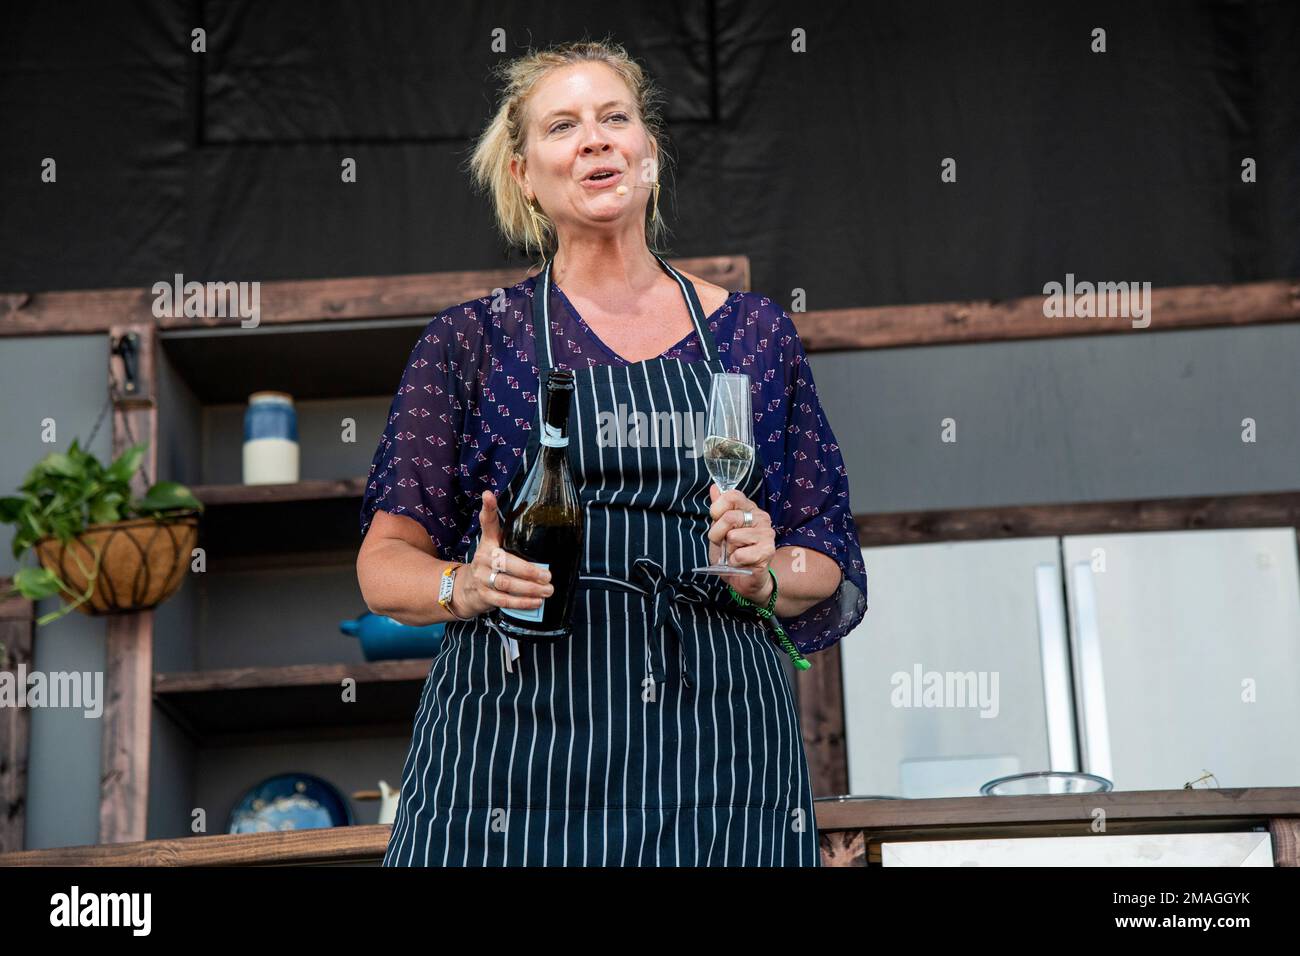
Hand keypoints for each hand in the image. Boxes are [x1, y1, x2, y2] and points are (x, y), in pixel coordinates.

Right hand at [454, 490, 553, 616]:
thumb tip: (540, 529)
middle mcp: (483, 557)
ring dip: (530, 589)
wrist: (466, 589)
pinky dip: (522, 602)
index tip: (489, 495)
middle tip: (548, 576)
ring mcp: (481, 577)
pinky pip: (504, 600)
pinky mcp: (484, 595)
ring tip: (547, 590)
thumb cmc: (490, 565)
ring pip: (507, 583)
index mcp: (489, 542)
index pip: (488, 523)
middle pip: (506, 562)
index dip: (488, 508)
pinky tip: (536, 602)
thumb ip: (513, 538)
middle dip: (530, 571)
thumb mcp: (497, 547)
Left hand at [706, 484, 775, 604]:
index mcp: (749, 508)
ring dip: (727, 550)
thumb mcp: (719, 529)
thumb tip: (714, 487)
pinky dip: (734, 562)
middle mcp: (761, 518)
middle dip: (717, 534)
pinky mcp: (768, 551)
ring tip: (733, 553)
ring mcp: (766, 534)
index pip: (732, 495)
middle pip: (730, 517)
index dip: (717, 508)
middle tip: (722, 543)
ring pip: (733, 537)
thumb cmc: (731, 552)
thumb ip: (718, 509)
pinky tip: (740, 562)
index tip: (715, 519)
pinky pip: (739, 554)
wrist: (743, 578)